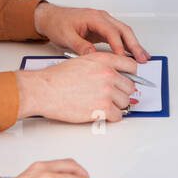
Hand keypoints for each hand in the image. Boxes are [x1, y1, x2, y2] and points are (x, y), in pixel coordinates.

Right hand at [16, 51, 140, 122]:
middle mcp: (108, 75)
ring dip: (116, 105)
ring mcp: (106, 92)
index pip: (131, 65)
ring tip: (103, 105)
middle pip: (130, 87)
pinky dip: (112, 117)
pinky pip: (118, 115)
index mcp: (104, 61)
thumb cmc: (57, 78)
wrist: (45, 90)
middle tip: (112, 96)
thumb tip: (114, 74)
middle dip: (122, 92)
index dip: (131, 75)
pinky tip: (102, 113)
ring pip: (125, 102)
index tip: (129, 80)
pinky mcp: (102, 109)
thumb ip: (101, 65)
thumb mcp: (82, 61)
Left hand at [33, 3, 148, 60]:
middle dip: (134, 45)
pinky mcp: (103, 28)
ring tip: (143, 57)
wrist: (50, 18)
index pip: (111, 32)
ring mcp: (103, 22)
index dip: (118, 46)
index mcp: (93, 17)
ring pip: (124, 32)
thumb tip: (92, 55)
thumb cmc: (57, 23)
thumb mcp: (66, 36)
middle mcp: (101, 17)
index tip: (122, 59)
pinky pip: (119, 35)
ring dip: (134, 44)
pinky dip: (127, 44)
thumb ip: (80, 46)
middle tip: (142, 58)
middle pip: (124, 30)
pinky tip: (133, 53)